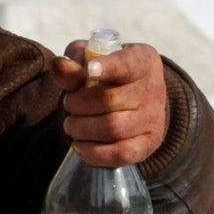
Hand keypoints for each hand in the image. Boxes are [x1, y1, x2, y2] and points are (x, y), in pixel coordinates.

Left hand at [48, 39, 169, 167]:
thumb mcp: (89, 60)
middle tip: (69, 105)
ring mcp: (154, 118)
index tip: (89, 70)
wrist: (135, 100)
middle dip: (78, 104)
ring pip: (112, 128)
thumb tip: (59, 67)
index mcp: (142, 60)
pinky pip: (121, 153)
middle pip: (109, 99)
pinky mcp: (149, 143)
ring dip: (82, 129)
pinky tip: (80, 146)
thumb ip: (74, 64)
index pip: (126, 64)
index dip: (107, 67)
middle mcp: (153, 88)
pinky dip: (94, 152)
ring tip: (72, 125)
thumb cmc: (108, 76)